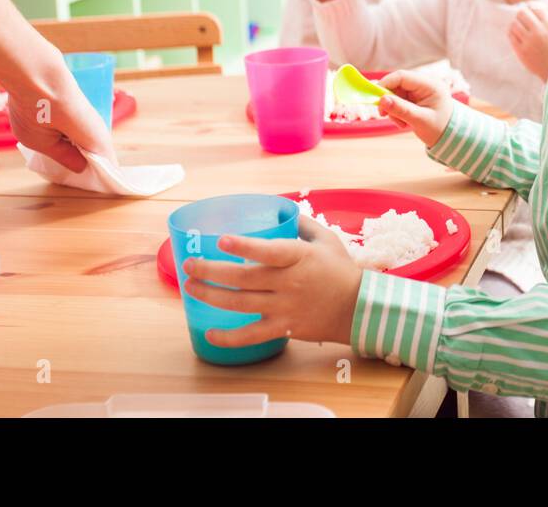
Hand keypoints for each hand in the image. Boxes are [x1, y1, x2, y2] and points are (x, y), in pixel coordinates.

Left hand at [4, 49, 116, 172]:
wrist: (37, 73)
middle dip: (90, 168)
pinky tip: (60, 144)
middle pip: (100, 156)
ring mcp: (91, 118)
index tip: (92, 193)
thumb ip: (63, 157)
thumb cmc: (37, 110)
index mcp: (96, 143)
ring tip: (62, 164)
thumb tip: (82, 167)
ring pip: (91, 143)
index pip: (108, 169)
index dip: (101, 182)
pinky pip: (84, 132)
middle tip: (71, 181)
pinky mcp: (82, 110)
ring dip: (82, 153)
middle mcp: (99, 130)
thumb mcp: (42, 143)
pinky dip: (77, 141)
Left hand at [181, 216, 362, 345]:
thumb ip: (301, 223)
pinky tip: (209, 331)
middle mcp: (289, 283)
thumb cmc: (341, 269)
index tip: (221, 240)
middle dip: (210, 271)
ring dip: (210, 295)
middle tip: (189, 264)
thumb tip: (280, 210)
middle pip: (243, 278)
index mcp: (299, 257)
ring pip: (240, 304)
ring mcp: (284, 307)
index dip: (244, 247)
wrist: (358, 308)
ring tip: (190, 287)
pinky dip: (228, 337)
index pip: (269, 251)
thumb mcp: (326, 239)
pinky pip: (251, 336)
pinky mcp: (283, 327)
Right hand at [376, 69, 453, 148]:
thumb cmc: (440, 129)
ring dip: (393, 109)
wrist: (450, 137)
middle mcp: (424, 84)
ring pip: (395, 94)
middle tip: (384, 115)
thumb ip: (401, 110)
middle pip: (396, 84)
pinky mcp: (415, 98)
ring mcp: (419, 90)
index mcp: (430, 85)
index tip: (376, 99)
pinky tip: (404, 122)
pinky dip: (397, 111)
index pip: (402, 76)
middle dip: (389, 100)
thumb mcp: (420, 120)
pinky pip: (398, 100)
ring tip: (401, 123)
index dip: (385, 84)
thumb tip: (381, 100)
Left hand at [508, 2, 547, 81]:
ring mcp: (529, 42)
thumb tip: (541, 5)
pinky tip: (517, 35)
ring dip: (517, 23)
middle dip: (523, 15)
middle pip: (522, 13)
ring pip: (514, 24)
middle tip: (525, 19)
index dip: (533, 8)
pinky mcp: (522, 52)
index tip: (532, 12)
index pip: (535, 7)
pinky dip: (512, 33)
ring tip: (521, 27)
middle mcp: (539, 31)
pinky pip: (511, 36)